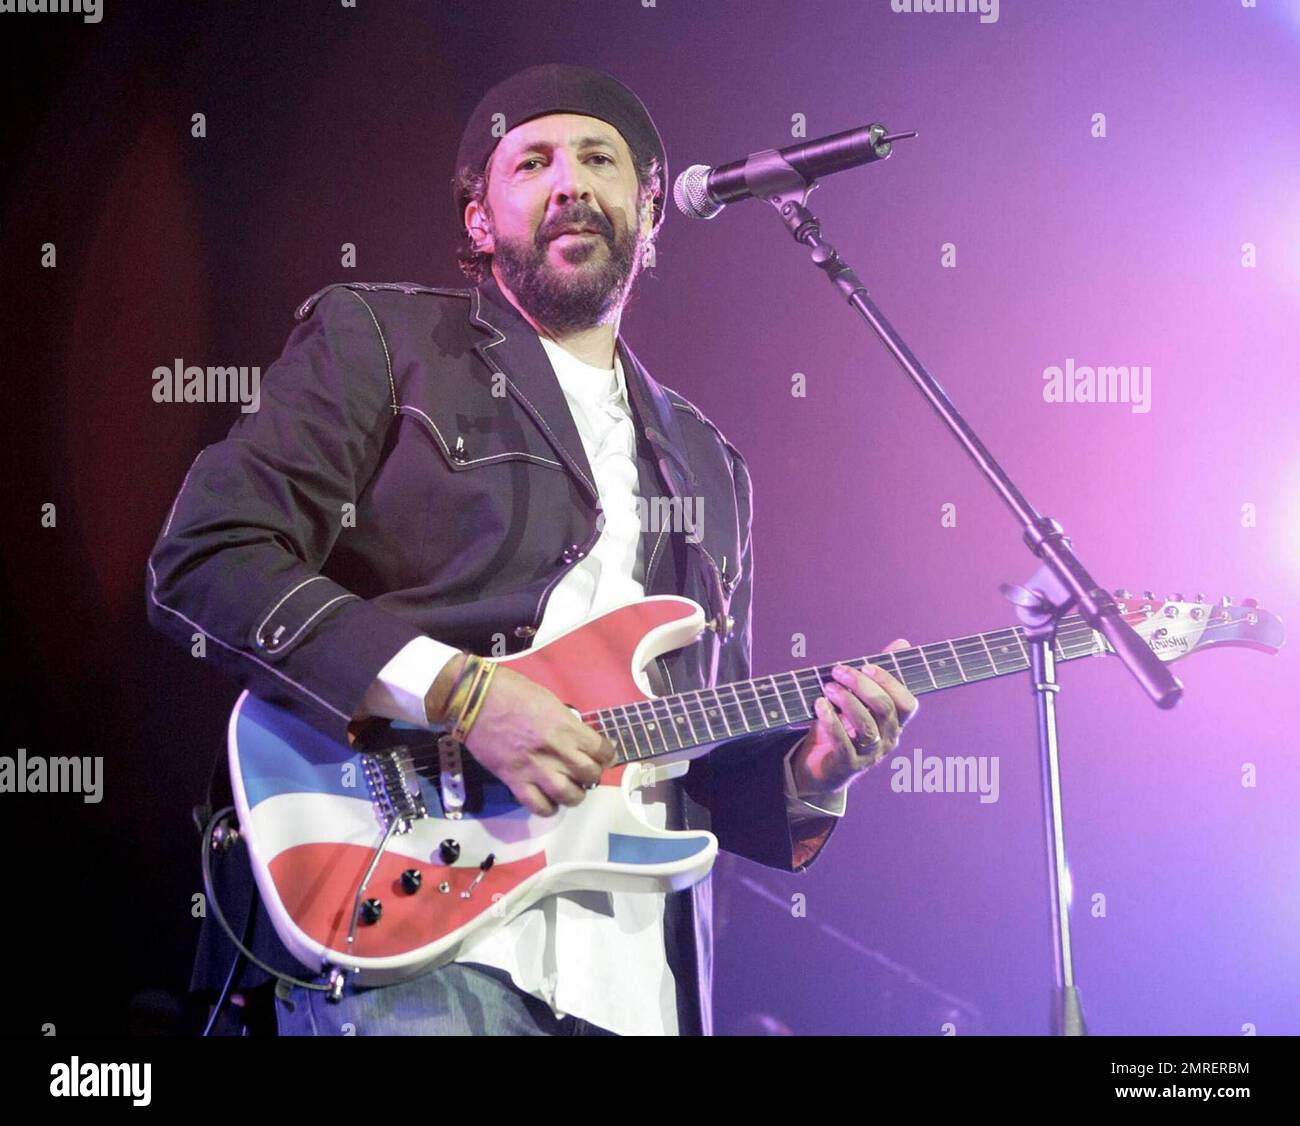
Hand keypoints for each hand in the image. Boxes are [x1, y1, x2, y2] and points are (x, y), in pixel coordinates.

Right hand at [432, 659, 615, 816]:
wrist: (474, 700)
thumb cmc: (512, 691)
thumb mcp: (549, 700)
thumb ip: (565, 722)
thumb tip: (576, 738)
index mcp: (566, 726)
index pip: (601, 750)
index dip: (606, 755)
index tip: (603, 756)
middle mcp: (556, 750)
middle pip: (590, 775)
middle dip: (592, 775)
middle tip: (585, 772)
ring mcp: (535, 768)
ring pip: (569, 796)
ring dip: (574, 794)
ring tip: (570, 788)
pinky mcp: (514, 781)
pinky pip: (539, 806)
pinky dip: (548, 807)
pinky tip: (548, 799)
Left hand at [788, 640, 918, 795]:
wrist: (821, 767)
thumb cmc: (844, 727)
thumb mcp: (860, 698)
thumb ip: (879, 674)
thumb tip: (902, 644)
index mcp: (895, 722)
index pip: (907, 702)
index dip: (890, 682)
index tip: (866, 665)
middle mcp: (888, 739)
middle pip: (886, 710)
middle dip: (862, 685)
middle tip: (838, 671)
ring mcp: (869, 755)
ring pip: (867, 728)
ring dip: (847, 702)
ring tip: (828, 688)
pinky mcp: (848, 765)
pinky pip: (844, 744)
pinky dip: (831, 722)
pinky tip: (820, 705)